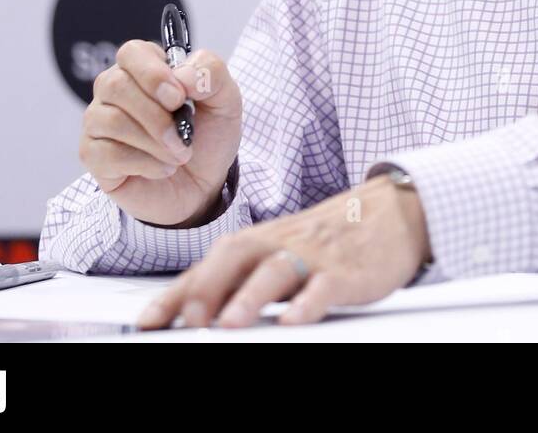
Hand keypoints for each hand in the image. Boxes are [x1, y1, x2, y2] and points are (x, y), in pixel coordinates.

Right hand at [80, 40, 242, 227]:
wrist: (204, 185)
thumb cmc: (209, 136)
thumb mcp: (226, 99)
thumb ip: (211, 73)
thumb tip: (182, 76)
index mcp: (145, 67)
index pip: (132, 52)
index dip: (152, 73)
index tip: (178, 98)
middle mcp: (114, 89)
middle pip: (115, 85)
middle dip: (156, 116)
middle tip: (183, 136)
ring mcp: (99, 122)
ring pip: (111, 120)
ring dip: (155, 143)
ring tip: (180, 155)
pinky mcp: (93, 155)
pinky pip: (106, 153)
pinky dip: (144, 164)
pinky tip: (162, 168)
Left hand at [136, 174, 431, 328]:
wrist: (391, 211)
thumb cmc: (327, 240)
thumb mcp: (282, 253)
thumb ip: (241, 280)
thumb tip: (193, 313)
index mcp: (260, 242)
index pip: (208, 266)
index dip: (176, 294)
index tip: (146, 321)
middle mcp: (281, 243)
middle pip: (236, 257)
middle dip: (207, 290)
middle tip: (186, 321)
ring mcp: (314, 255)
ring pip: (277, 270)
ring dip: (250, 297)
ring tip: (229, 325)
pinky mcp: (347, 270)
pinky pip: (326, 285)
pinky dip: (309, 302)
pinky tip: (295, 321)